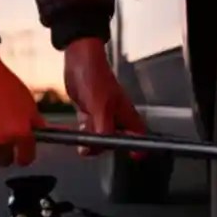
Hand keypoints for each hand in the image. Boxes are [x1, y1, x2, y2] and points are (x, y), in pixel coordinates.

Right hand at [0, 49, 46, 166]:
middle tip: (0, 140)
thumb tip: (42, 137)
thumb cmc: (1, 83)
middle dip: (4, 153)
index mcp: (19, 131)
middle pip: (3, 161)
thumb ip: (34, 123)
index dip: (24, 156)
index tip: (21, 155)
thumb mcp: (26, 101)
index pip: (25, 158)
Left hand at [63, 38, 146, 155]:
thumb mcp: (100, 105)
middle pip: (117, 142)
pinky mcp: (89, 113)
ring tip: (82, 141)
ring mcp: (103, 116)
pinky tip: (77, 132)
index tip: (130, 156)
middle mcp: (117, 117)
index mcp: (126, 115)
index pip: (139, 136)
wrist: (79, 60)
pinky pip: (88, 131)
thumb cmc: (95, 76)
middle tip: (92, 144)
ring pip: (100, 138)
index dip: (138, 148)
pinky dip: (82, 135)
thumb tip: (104, 145)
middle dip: (104, 147)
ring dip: (90, 142)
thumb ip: (104, 127)